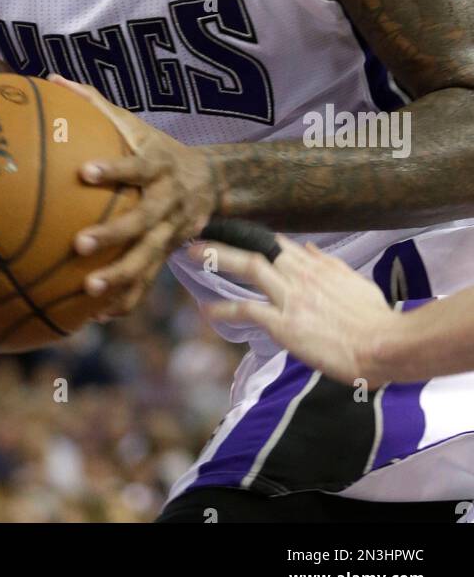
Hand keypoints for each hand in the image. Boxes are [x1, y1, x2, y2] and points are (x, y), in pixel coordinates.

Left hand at [50, 75, 215, 317]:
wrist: (212, 183)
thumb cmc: (157, 149)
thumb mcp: (135, 125)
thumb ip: (95, 104)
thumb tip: (51, 79)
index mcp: (157, 166)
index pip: (135, 166)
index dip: (113, 169)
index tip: (84, 172)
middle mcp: (167, 202)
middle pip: (143, 222)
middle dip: (113, 235)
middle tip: (79, 245)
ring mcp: (169, 234)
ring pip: (147, 260)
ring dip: (119, 278)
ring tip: (88, 292)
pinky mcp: (167, 257)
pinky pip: (147, 283)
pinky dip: (125, 301)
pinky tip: (95, 317)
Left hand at [192, 234, 397, 386]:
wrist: (386, 343)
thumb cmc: (377, 318)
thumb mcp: (355, 281)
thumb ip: (329, 264)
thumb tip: (311, 248)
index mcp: (317, 265)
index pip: (278, 244)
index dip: (253, 238)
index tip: (233, 234)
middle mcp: (301, 274)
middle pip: (257, 247)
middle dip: (226, 239)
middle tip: (198, 232)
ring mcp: (291, 297)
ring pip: (248, 267)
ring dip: (216, 258)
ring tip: (189, 253)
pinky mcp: (285, 323)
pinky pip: (248, 310)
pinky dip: (225, 310)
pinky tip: (206, 311)